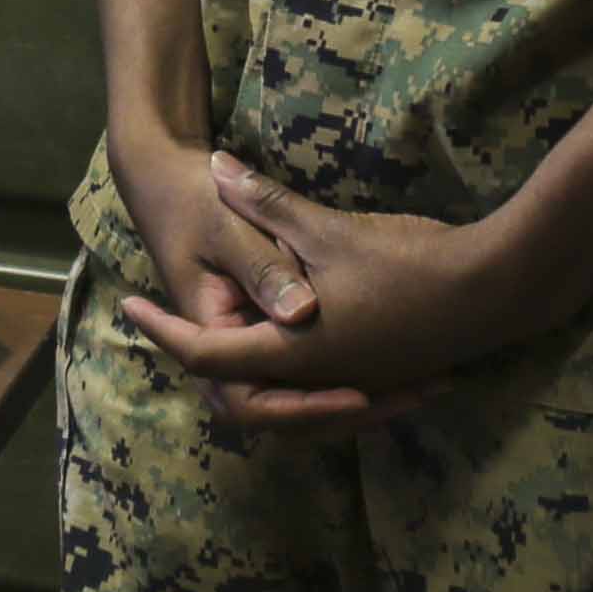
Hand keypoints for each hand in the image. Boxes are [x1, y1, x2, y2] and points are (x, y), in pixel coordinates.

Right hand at [105, 136, 392, 435]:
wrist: (169, 179)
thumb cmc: (192, 198)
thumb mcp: (227, 226)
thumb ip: (265, 268)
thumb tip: (301, 312)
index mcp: (211, 317)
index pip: (248, 383)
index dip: (296, 399)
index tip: (360, 397)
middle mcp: (232, 341)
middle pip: (270, 408)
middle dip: (334, 411)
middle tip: (400, 397)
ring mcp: (253, 340)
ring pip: (295, 400)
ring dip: (354, 406)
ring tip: (423, 388)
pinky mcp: (275, 332)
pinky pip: (309, 378)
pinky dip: (356, 384)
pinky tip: (414, 373)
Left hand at [119, 163, 549, 430]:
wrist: (500, 288)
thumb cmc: (410, 263)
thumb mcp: (325, 228)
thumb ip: (263, 204)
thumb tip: (214, 166)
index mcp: (292, 351)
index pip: (204, 356)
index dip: (160, 332)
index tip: (128, 306)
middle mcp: (318, 379)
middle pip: (236, 392)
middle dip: (197, 360)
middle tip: (167, 322)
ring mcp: (354, 381)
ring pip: (280, 396)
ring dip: (245, 374)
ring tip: (215, 332)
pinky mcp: (383, 374)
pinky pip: (319, 388)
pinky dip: (290, 375)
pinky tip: (285, 339)